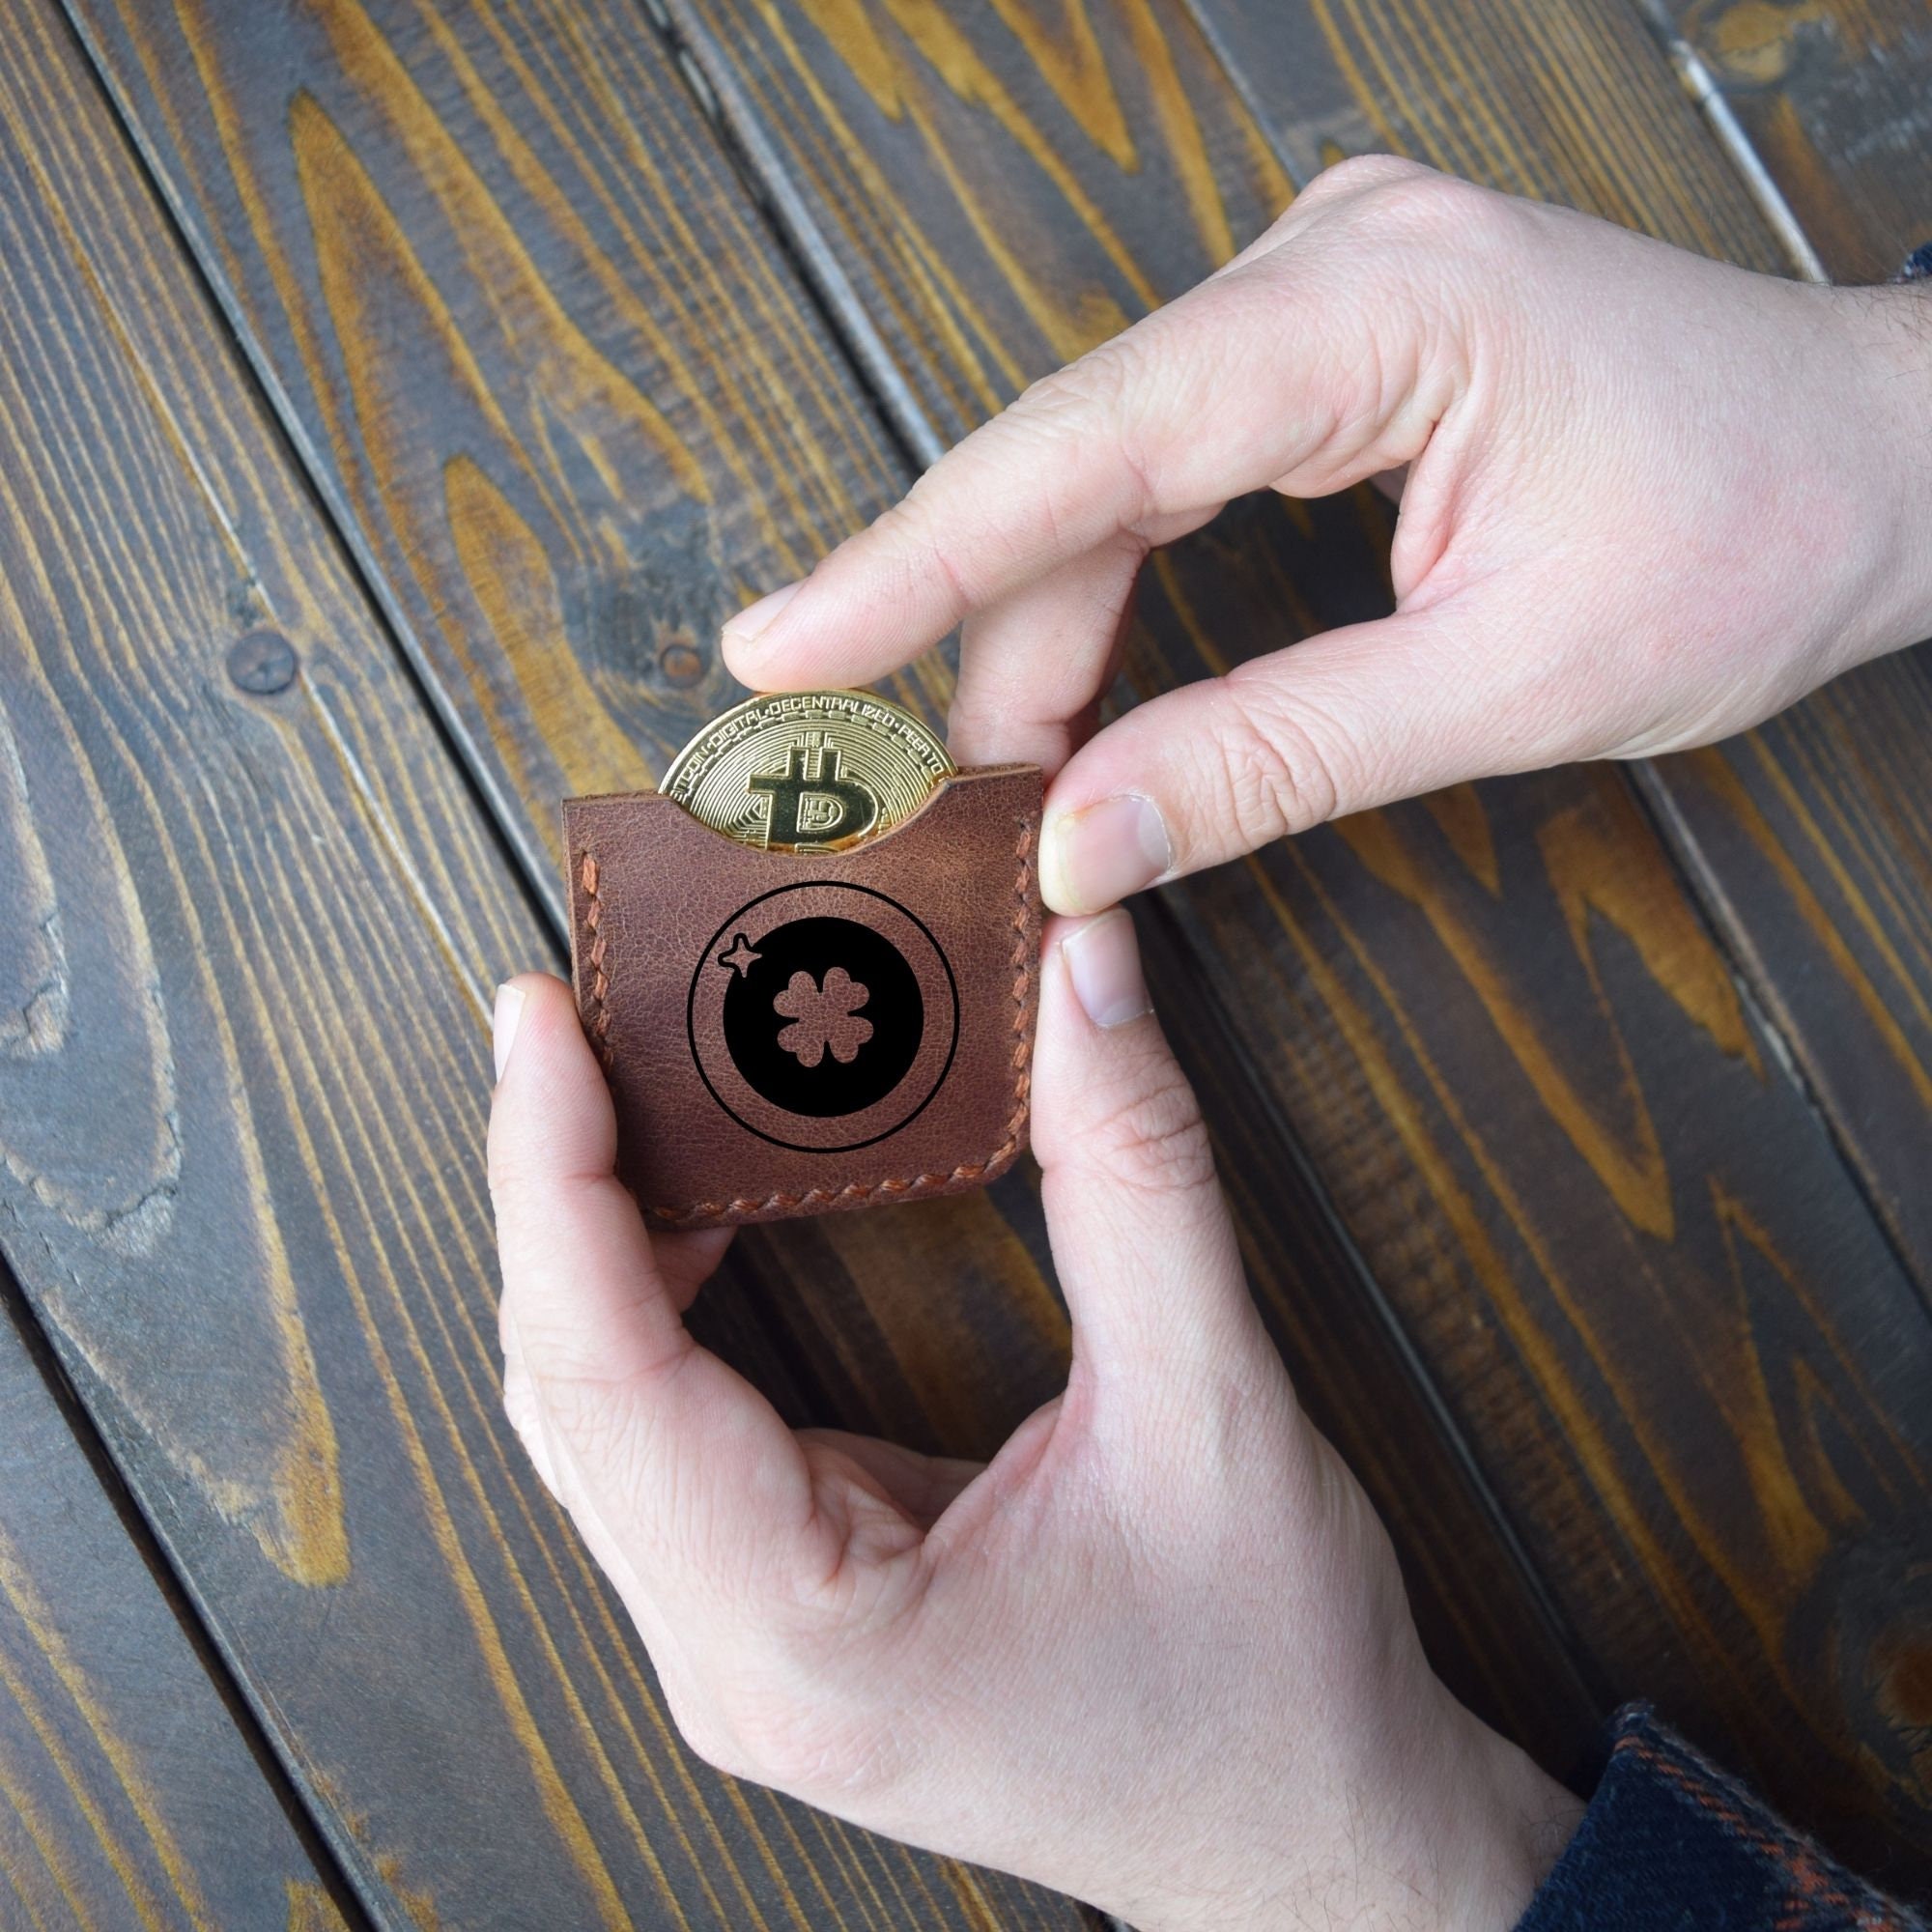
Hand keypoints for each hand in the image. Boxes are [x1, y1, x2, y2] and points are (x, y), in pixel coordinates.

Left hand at [487, 914, 1581, 1929]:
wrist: (1309, 1843)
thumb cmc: (1270, 1682)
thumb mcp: (1213, 1412)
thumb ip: (1138, 1176)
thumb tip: (1080, 974)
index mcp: (806, 1631)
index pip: (604, 1370)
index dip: (553, 1177)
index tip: (540, 1023)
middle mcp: (734, 1654)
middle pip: (568, 1386)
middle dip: (556, 1186)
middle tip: (575, 1021)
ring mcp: (745, 1646)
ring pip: (596, 1418)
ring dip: (595, 1244)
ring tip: (624, 1090)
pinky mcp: (782, 1612)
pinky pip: (658, 1442)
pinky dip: (652, 1307)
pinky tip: (699, 1212)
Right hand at [718, 157, 1931, 914]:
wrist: (1886, 462)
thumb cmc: (1755, 538)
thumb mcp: (1509, 684)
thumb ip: (1272, 758)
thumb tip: (1080, 841)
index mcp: (1382, 308)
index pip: (1092, 441)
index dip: (917, 554)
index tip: (779, 645)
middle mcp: (1328, 261)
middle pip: (1080, 460)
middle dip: (987, 635)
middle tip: (923, 798)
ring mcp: (1323, 287)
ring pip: (1112, 469)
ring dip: (1048, 629)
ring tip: (1011, 778)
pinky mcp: (1327, 340)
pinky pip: (1169, 462)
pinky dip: (1111, 584)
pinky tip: (1077, 688)